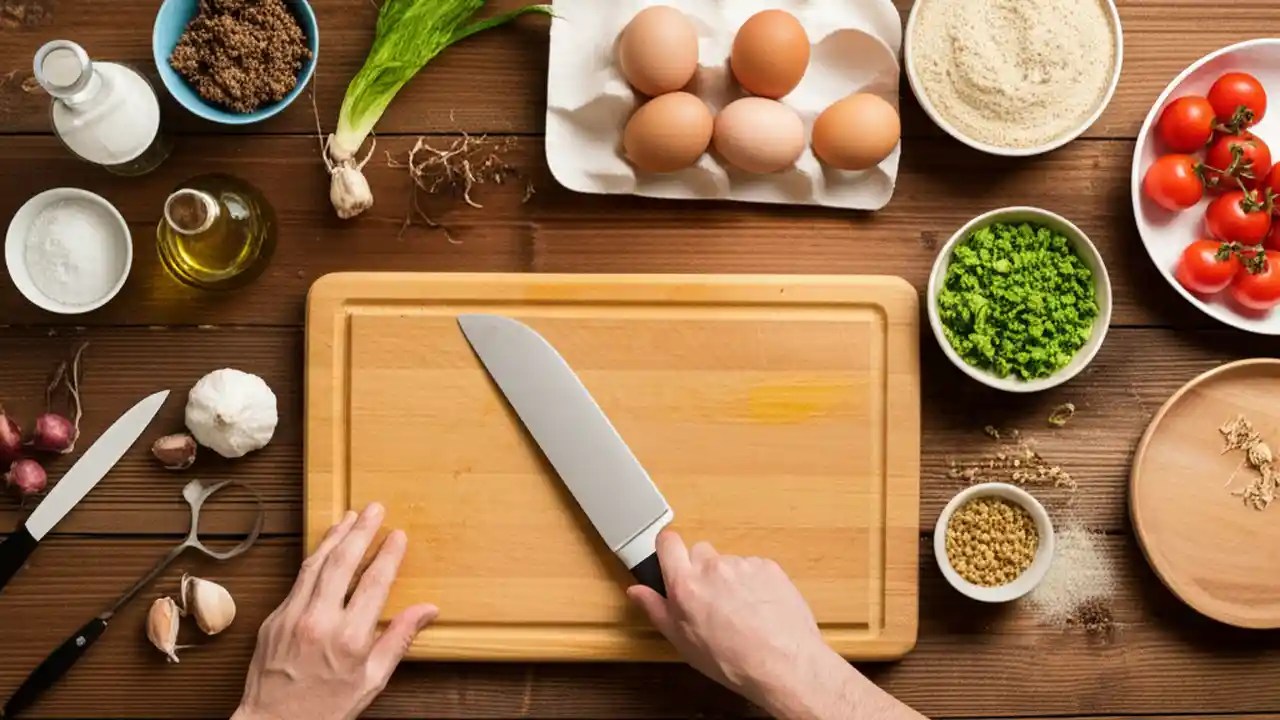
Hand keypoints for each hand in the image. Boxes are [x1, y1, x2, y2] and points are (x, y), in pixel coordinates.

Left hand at [233, 503, 436, 719]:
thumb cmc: (325, 710)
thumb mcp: (372, 680)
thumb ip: (399, 639)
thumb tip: (427, 610)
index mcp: (349, 639)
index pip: (375, 582)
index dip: (389, 554)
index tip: (398, 536)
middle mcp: (319, 621)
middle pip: (343, 562)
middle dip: (362, 531)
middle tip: (374, 509)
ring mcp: (292, 617)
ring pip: (316, 564)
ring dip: (335, 537)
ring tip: (350, 517)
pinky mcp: (274, 618)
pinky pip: (299, 579)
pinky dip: (314, 558)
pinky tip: (325, 547)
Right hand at [628, 531, 922, 719]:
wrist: (783, 664)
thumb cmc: (733, 661)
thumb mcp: (683, 642)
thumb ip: (657, 609)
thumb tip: (637, 591)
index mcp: (685, 584)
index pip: (668, 542)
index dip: (669, 549)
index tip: (672, 558)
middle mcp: (712, 568)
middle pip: (699, 552)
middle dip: (701, 570)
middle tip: (709, 599)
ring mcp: (743, 565)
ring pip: (728, 563)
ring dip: (730, 580)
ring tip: (740, 612)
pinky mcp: (768, 566)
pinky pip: (753, 568)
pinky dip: (754, 583)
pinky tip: (758, 609)